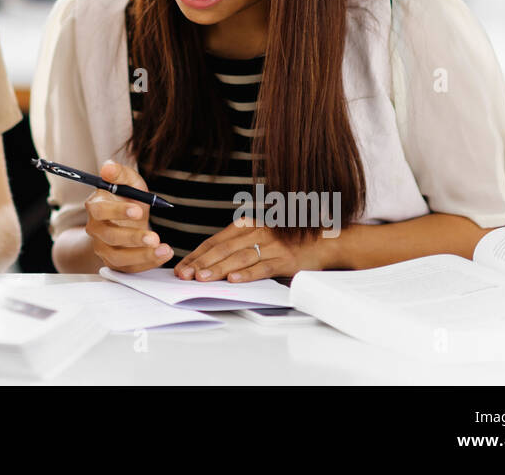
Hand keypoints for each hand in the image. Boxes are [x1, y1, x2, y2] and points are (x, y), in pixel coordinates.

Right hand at [83, 160, 171, 272]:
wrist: (129, 218)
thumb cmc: (127, 196)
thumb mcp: (128, 180)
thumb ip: (119, 173)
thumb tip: (107, 168)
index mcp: (96, 206)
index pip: (100, 210)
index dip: (117, 211)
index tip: (138, 211)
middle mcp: (95, 229)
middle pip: (109, 236)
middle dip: (132, 237)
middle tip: (154, 237)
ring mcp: (103, 247)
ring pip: (117, 257)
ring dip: (141, 255)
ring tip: (163, 249)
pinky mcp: (115, 262)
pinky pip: (129, 268)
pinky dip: (147, 264)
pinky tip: (164, 254)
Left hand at [173, 217, 327, 281]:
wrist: (323, 240)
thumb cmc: (287, 240)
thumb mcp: (259, 236)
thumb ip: (238, 245)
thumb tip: (209, 263)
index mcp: (246, 225)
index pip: (214, 241)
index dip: (196, 254)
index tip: (181, 266)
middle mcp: (256, 231)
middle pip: (223, 249)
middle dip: (200, 263)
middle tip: (184, 275)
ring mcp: (271, 245)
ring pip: (239, 258)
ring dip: (218, 269)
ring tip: (202, 278)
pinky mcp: (285, 259)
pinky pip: (262, 267)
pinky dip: (247, 274)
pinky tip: (234, 280)